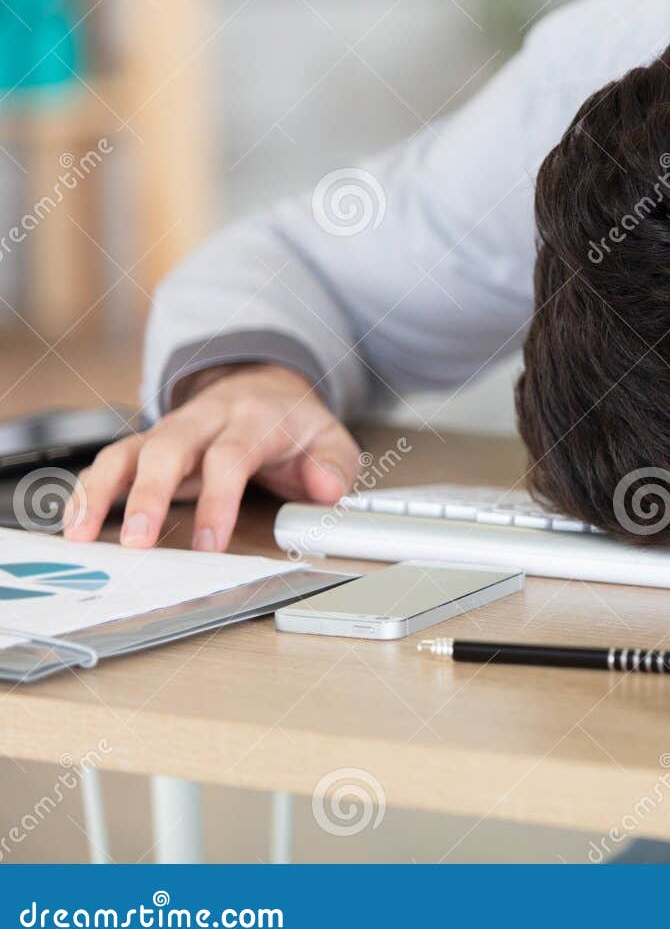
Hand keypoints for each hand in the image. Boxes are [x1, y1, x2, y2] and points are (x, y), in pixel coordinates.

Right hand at [63, 364, 357, 552]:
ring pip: (129, 450)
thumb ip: (334, 465)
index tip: (209, 541)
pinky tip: (76, 521)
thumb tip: (326, 488)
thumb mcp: (331, 438)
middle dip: (148, 494)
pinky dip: (90, 489)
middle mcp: (205, 419)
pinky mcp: (150, 444)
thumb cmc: (294, 424)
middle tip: (138, 541)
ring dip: (102, 490)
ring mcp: (172, 430)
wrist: (266, 387)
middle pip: (168, 448)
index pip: (230, 456)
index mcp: (252, 418)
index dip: (218, 499)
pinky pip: (113, 461)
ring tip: (82, 533)